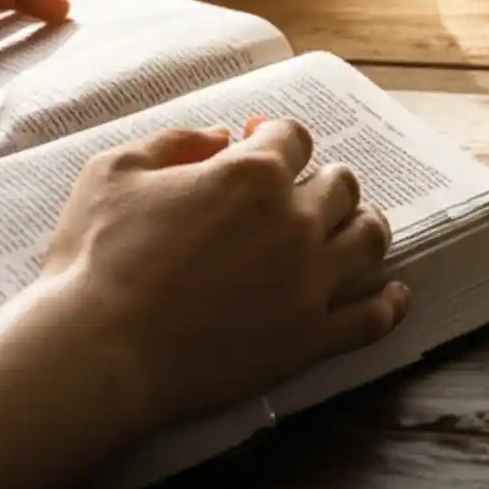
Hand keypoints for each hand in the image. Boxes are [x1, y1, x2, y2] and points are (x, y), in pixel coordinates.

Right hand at [46, 118, 408, 425]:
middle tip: (303, 194)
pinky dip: (391, 302)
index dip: (277, 139)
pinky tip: (394, 294)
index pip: (293, 137)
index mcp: (251, 173)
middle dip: (320, 181)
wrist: (99, 353)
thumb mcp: (116, 172)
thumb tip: (220, 135)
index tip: (264, 147)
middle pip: (340, 184)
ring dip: (364, 225)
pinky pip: (375, 316)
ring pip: (371, 238)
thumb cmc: (94, 261)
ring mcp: (310, 282)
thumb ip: (175, 141)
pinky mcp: (312, 339)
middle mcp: (294, 221)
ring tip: (354, 229)